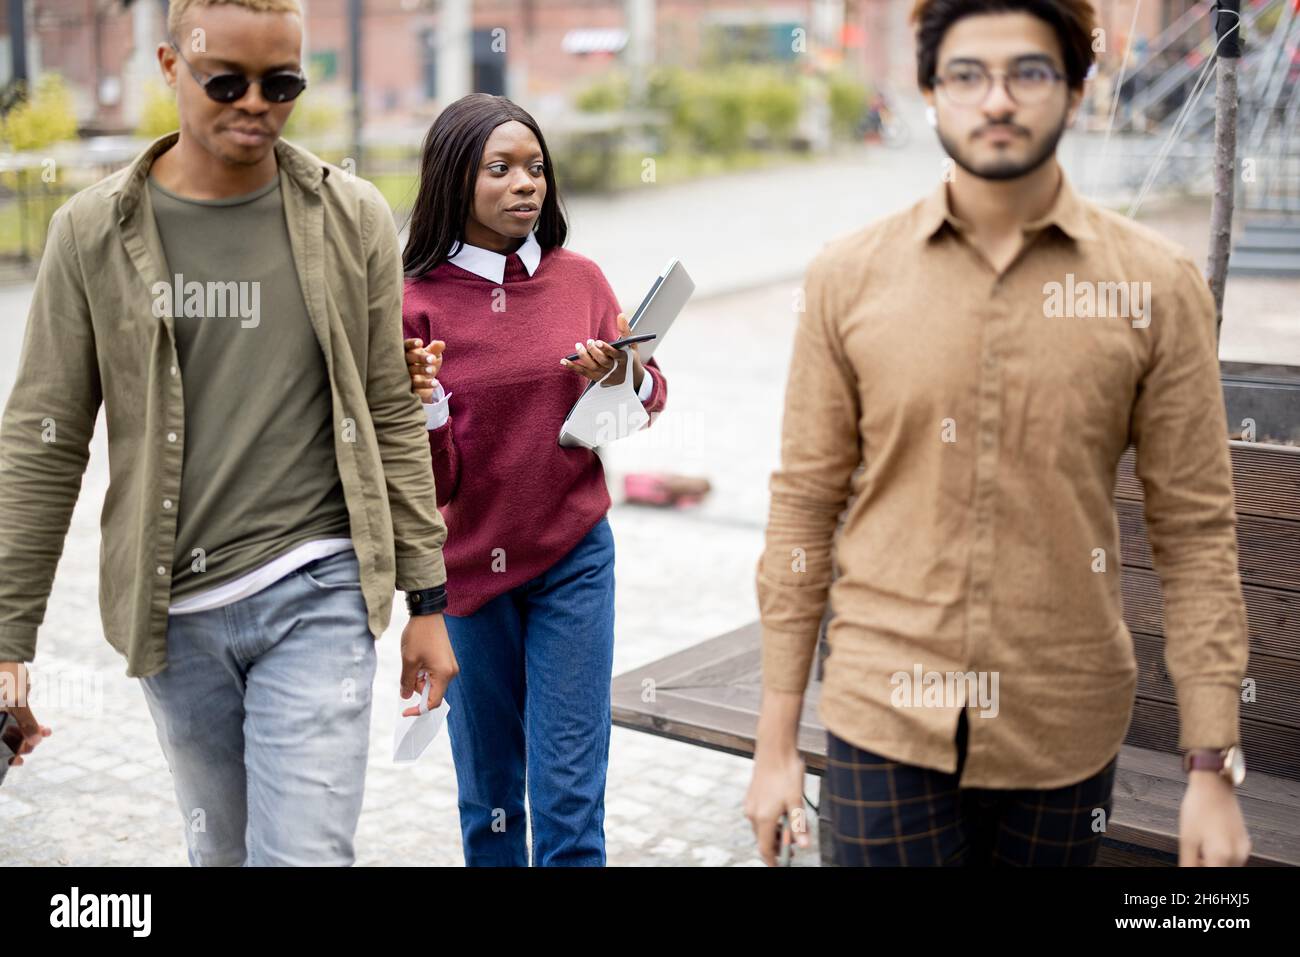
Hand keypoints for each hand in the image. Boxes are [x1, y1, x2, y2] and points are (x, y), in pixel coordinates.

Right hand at [1, 661, 50, 767]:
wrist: (9, 659)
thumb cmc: (7, 678)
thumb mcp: (16, 701)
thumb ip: (25, 722)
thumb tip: (35, 741)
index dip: (5, 757)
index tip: (18, 762)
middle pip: (3, 742)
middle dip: (21, 745)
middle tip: (34, 745)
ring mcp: (0, 716)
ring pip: (13, 733)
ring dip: (30, 736)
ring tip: (45, 733)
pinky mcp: (10, 710)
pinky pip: (20, 724)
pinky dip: (32, 727)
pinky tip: (45, 729)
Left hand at [399, 613, 457, 716]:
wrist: (427, 614)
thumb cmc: (419, 636)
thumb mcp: (408, 661)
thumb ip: (407, 682)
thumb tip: (406, 696)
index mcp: (444, 674)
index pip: (433, 702)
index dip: (418, 709)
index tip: (405, 711)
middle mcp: (451, 672)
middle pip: (433, 692)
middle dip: (418, 687)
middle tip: (408, 672)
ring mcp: (450, 665)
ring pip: (432, 683)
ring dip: (420, 678)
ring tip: (413, 661)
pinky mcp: (447, 660)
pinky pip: (435, 674)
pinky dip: (424, 672)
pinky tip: (418, 659)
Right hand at [404, 337, 443, 403]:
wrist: (423, 384)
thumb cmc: (426, 364)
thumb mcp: (431, 355)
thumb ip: (435, 349)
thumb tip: (441, 343)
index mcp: (407, 351)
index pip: (407, 345)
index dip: (412, 344)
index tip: (421, 343)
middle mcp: (402, 362)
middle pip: (408, 358)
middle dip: (419, 357)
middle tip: (432, 359)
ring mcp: (403, 375)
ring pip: (411, 372)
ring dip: (421, 370)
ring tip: (432, 370)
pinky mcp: (407, 387)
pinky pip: (416, 385)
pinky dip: (425, 384)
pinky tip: (436, 382)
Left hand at [560, 312, 645, 390]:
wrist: (631, 379)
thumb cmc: (629, 357)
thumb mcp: (632, 344)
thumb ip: (626, 330)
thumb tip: (621, 315)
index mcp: (623, 359)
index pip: (614, 355)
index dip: (606, 349)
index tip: (598, 342)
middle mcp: (613, 369)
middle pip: (602, 361)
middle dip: (594, 352)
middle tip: (589, 341)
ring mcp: (604, 375)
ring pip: (592, 367)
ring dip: (583, 357)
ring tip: (578, 346)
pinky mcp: (596, 378)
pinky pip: (583, 373)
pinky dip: (573, 367)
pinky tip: (564, 361)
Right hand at [745, 741, 809, 865]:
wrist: (774, 748)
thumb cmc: (787, 772)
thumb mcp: (796, 800)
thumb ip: (799, 825)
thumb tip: (805, 845)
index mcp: (763, 818)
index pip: (765, 848)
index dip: (773, 860)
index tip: (781, 866)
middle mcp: (753, 813)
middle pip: (763, 839)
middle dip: (778, 845)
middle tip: (795, 847)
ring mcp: (751, 804)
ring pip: (762, 827)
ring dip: (775, 832)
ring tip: (792, 828)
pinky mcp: (752, 795)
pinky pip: (760, 816)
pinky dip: (771, 821)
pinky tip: (783, 812)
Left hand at [1179, 771, 1250, 864]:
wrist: (1213, 786)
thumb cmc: (1199, 806)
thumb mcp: (1186, 839)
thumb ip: (1188, 862)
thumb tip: (1186, 872)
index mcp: (1222, 856)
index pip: (1211, 876)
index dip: (1198, 871)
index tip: (1191, 864)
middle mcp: (1237, 855)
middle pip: (1220, 872)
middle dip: (1206, 867)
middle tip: (1194, 856)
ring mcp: (1243, 849)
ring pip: (1228, 867)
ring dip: (1213, 863)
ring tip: (1200, 849)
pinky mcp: (1245, 843)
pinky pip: (1233, 859)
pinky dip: (1221, 857)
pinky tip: (1209, 845)